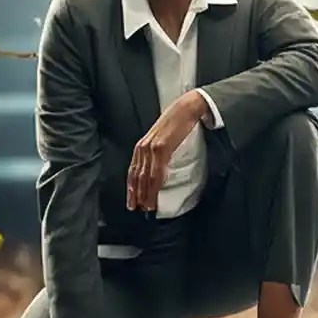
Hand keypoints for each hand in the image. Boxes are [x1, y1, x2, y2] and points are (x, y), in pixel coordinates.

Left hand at [128, 90, 207, 210]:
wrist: (185, 109)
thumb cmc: (175, 123)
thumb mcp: (161, 138)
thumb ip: (156, 152)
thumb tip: (157, 167)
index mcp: (141, 146)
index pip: (133, 171)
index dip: (132, 187)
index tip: (131, 201)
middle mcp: (143, 148)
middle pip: (137, 176)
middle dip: (136, 194)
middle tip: (137, 209)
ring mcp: (151, 148)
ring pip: (146, 177)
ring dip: (145, 194)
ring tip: (147, 207)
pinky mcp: (162, 148)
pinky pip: (157, 171)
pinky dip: (154, 185)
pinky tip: (155, 194)